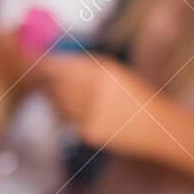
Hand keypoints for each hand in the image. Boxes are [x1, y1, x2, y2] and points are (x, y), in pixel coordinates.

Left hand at [34, 55, 162, 154]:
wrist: (156, 127)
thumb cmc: (135, 96)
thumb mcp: (116, 73)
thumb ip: (88, 66)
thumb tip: (55, 61)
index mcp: (105, 74)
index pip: (65, 66)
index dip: (47, 64)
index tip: (38, 60)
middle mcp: (98, 93)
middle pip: (57, 84)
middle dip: (46, 79)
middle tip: (40, 75)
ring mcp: (93, 115)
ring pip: (58, 102)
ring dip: (52, 95)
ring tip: (55, 90)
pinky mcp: (90, 132)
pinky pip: (66, 119)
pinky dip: (61, 112)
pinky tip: (66, 107)